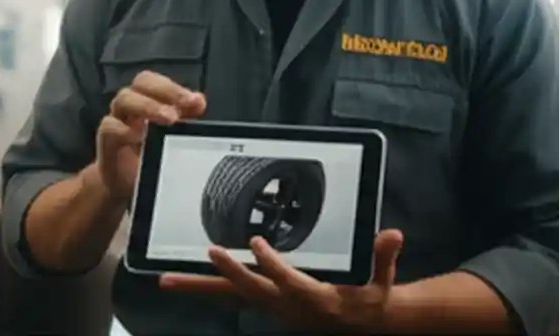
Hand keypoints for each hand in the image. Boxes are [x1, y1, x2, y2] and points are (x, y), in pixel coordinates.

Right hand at [94, 70, 204, 205]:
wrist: (124, 188)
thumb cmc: (151, 158)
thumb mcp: (173, 140)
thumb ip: (186, 120)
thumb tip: (199, 100)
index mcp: (149, 101)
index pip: (156, 82)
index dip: (173, 87)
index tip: (195, 102)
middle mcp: (131, 106)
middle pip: (142, 82)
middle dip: (164, 91)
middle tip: (181, 109)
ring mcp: (117, 121)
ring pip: (124, 99)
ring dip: (148, 105)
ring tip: (169, 119)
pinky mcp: (105, 142)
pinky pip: (108, 127)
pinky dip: (123, 128)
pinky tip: (138, 137)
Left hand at [160, 229, 405, 333]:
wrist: (358, 325)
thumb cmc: (368, 299)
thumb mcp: (381, 282)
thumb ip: (384, 258)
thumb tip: (393, 233)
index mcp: (314, 299)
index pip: (289, 281)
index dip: (273, 265)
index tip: (257, 243)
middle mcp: (286, 306)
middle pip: (251, 291)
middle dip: (229, 274)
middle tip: (210, 252)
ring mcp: (270, 307)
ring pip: (230, 297)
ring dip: (199, 288)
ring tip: (165, 280)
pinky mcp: (261, 304)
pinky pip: (228, 297)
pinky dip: (204, 289)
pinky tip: (178, 281)